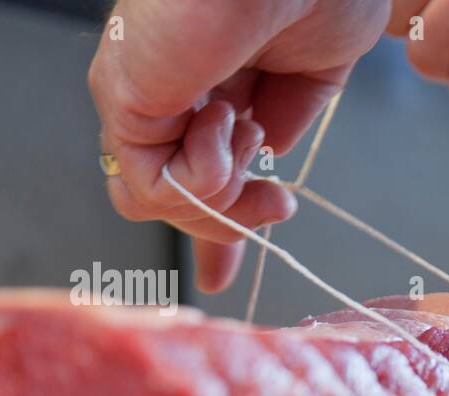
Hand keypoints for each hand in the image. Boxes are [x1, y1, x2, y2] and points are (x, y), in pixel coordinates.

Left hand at [89, 0, 389, 292]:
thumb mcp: (321, 68)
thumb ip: (291, 114)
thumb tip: (270, 153)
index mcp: (212, 77)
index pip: (198, 167)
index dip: (216, 225)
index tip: (223, 274)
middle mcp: (170, 86)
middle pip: (169, 194)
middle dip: (226, 225)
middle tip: (278, 205)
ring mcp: (143, 95)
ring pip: (160, 202)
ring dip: (222, 194)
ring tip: (250, 134)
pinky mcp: (127, 102)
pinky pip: (158, 188)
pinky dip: (206, 174)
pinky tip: (225, 119)